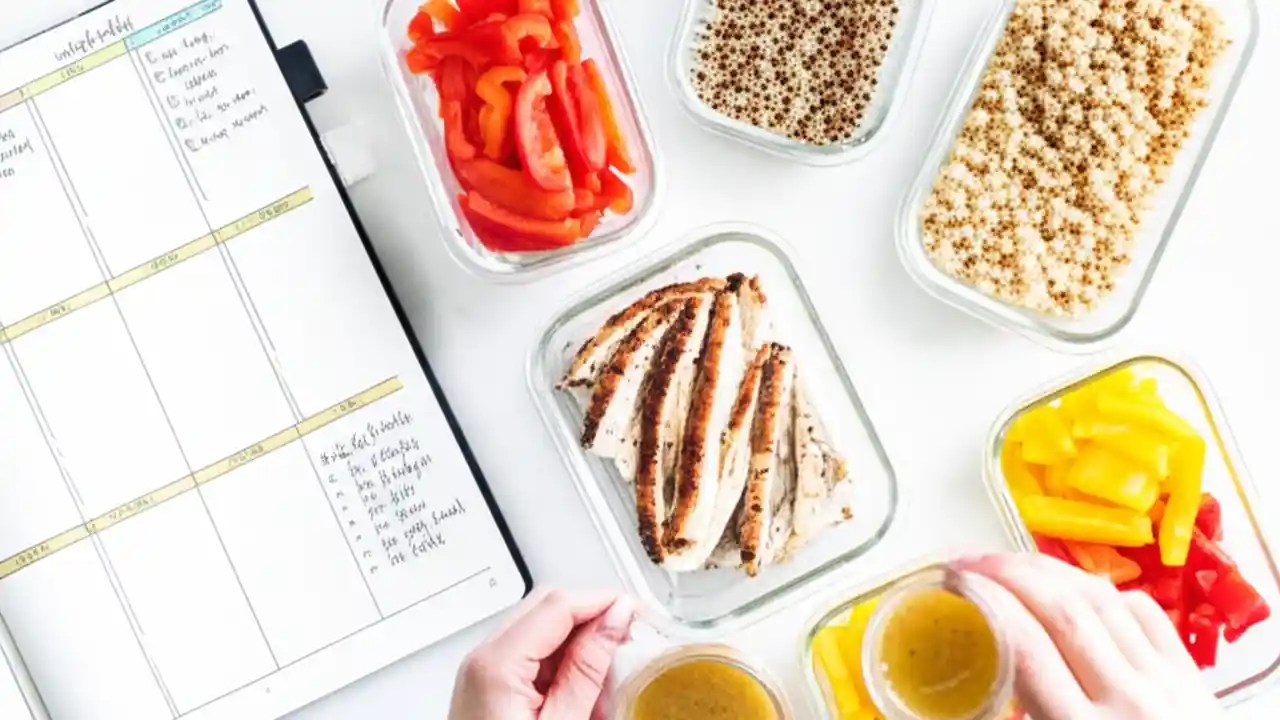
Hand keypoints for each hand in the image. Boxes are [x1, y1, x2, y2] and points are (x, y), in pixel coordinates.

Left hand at [449, 588, 636, 719]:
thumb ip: (588, 669)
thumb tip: (614, 620)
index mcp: (496, 665)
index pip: (557, 604)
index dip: (601, 601)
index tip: (635, 614)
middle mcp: (482, 660)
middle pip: (545, 608)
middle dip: (591, 620)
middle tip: (628, 641)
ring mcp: (481, 672)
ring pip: (540, 631)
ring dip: (578, 646)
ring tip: (604, 685)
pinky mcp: (487, 687)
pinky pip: (530, 658)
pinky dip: (561, 667)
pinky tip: (580, 697)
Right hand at [950, 553, 1223, 719]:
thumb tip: (963, 699)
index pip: (1027, 647)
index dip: (986, 603)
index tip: (955, 583)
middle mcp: (1129, 703)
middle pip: (1063, 610)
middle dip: (1009, 572)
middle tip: (970, 562)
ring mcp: (1166, 685)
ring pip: (1103, 601)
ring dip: (1050, 570)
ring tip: (1011, 562)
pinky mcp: (1191, 679)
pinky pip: (1146, 614)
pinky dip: (1106, 592)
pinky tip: (1077, 590)